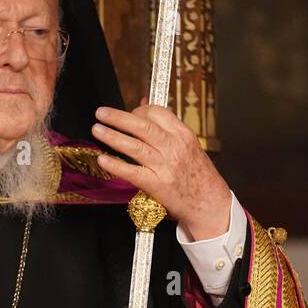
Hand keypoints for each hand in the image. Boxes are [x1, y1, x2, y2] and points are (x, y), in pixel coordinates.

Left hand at [91, 99, 231, 240]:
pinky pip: (132, 172)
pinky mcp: (157, 185)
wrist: (210, 204)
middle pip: (142, 126)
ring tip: (97, 130)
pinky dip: (116, 165)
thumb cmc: (199, 176)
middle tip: (101, 113)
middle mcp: (174, 148)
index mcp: (183, 135)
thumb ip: (167, 127)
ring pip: (134, 146)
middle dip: (118, 117)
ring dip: (112, 136)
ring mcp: (165, 166)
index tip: (128, 113)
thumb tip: (145, 104)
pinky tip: (103, 159)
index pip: (157, 113)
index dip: (138, 110)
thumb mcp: (188, 146)